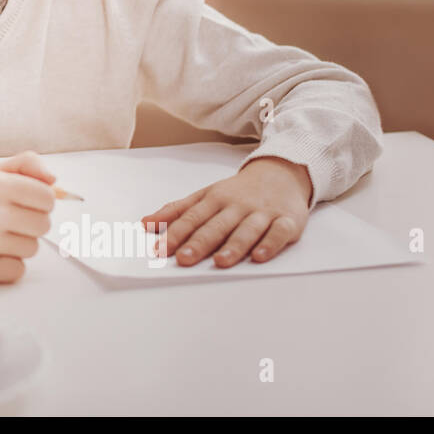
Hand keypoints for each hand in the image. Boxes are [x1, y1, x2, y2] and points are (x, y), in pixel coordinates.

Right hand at [0, 151, 57, 282]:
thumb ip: (26, 165)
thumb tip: (54, 180)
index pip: (47, 198)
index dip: (41, 201)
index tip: (27, 202)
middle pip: (43, 225)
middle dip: (32, 223)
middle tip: (11, 220)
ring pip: (32, 249)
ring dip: (19, 244)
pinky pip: (17, 271)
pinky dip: (9, 265)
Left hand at [140, 157, 312, 267]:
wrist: (280, 172)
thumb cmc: (237, 191)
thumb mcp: (205, 195)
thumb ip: (176, 210)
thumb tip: (146, 224)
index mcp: (215, 199)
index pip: (192, 218)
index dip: (175, 233)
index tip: (160, 250)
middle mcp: (237, 206)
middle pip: (216, 225)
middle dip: (199, 242)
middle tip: (184, 259)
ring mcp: (262, 213)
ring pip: (247, 230)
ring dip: (233, 246)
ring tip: (220, 262)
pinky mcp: (287, 220)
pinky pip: (279, 233)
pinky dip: (270, 244)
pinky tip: (259, 256)